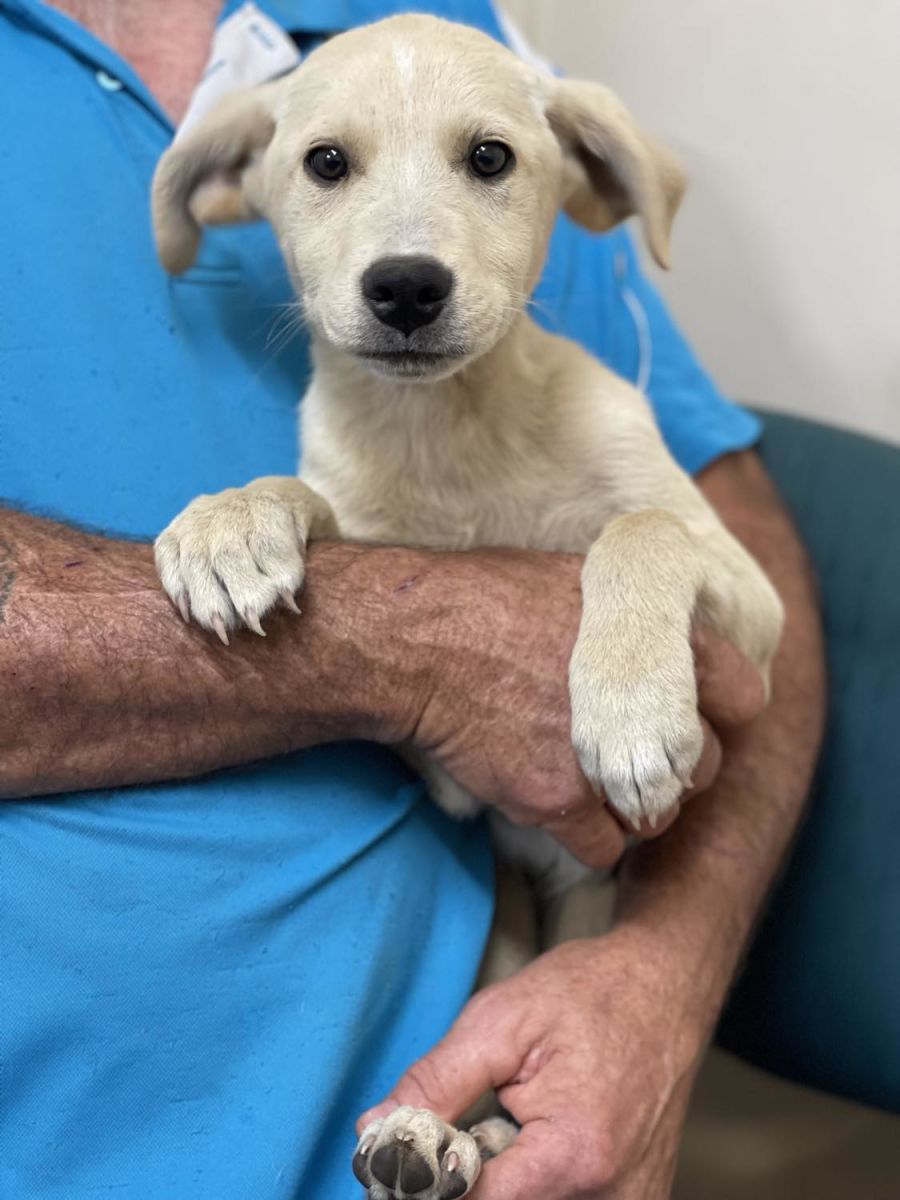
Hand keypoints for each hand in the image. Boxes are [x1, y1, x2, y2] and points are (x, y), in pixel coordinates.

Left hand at [357, 931, 708, 1199]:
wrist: (666, 984)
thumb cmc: (589, 992)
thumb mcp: (499, 1021)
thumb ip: (436, 1082)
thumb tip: (375, 1131)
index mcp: (575, 1153)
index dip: (429, 1181)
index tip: (409, 1153)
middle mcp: (612, 1196)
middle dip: (470, 1179)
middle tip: (473, 1122)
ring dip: (506, 1179)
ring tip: (515, 1122)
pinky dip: (538, 1178)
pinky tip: (542, 1139)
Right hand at [411, 550, 764, 867]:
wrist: (416, 640)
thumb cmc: (488, 597)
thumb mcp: (580, 579)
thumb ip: (636, 618)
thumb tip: (661, 636)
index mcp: (664, 643)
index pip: (742, 695)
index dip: (716, 710)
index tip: (689, 715)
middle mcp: (648, 706)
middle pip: (704, 766)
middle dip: (673, 767)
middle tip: (630, 751)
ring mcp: (604, 760)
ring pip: (657, 817)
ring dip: (630, 808)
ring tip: (591, 781)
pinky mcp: (558, 802)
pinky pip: (602, 850)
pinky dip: (583, 836)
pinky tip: (552, 800)